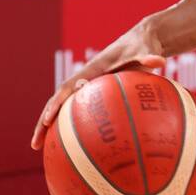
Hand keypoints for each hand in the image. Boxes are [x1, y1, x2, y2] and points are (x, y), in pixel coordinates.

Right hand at [31, 19, 163, 150]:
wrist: (142, 42)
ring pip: (65, 111)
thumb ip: (149, 56)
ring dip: (52, 129)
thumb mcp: (145, 51)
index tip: (47, 119)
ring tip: (43, 152)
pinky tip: (78, 152)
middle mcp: (84, 79)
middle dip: (43, 123)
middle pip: (57, 103)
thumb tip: (160, 61)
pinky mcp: (95, 95)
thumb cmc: (142, 47)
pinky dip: (75, 129)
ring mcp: (88, 88)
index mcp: (91, 70)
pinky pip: (82, 114)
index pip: (68, 89)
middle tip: (34, 144)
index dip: (56, 104)